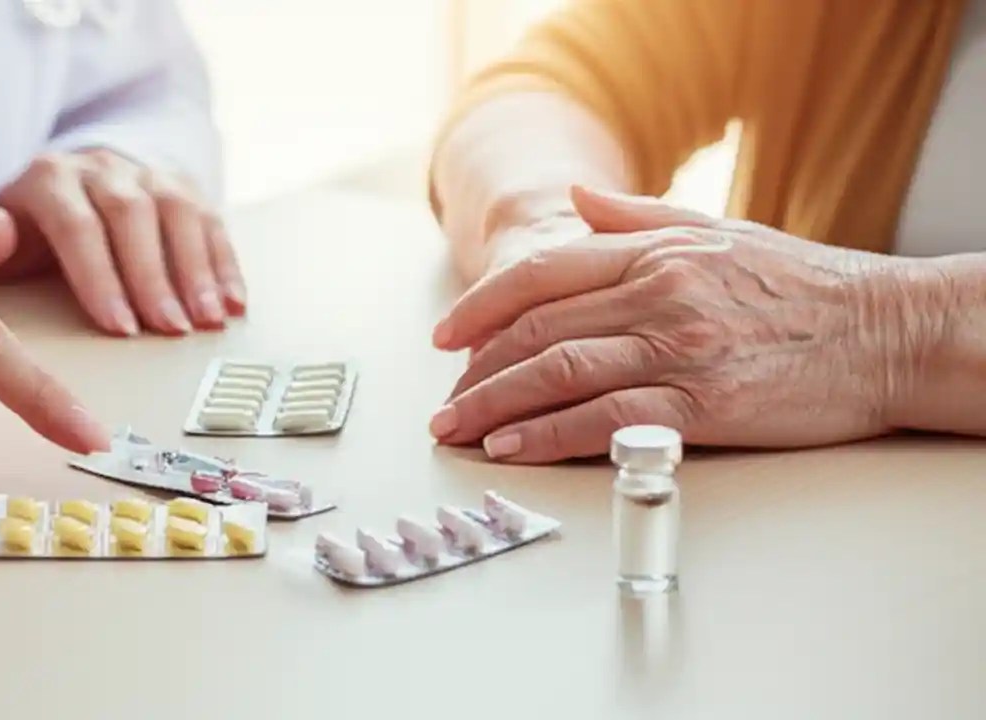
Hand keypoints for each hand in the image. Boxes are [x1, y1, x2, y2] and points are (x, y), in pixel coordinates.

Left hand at [0, 149, 245, 335]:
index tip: (119, 326)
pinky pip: (212, 221)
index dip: (100, 277)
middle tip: (169, 329)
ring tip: (208, 320)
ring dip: (198, 270)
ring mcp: (149, 175)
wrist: (67, 189)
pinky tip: (234, 304)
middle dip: (154, 277)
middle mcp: (103, 168)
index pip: (77, 225)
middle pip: (133, 216)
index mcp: (50, 178)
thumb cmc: (29, 232)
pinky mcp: (185, 189)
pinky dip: (226, 265)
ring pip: (179, 212)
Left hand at [428, 186, 929, 462]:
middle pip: (538, 329)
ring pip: (559, 372)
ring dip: (496, 404)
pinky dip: (549, 434)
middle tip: (445, 401)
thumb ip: (638, 218)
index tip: (445, 336)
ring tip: (460, 429)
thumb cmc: (804, 286)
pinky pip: (605, 420)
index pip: (542, 274)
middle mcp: (658, 295)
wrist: (887, 332)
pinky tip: (514, 446)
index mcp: (655, 253)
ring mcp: (678, 349)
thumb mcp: (720, 230)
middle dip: (478, 369)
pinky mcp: (702, 403)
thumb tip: (576, 201)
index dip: (482, 306)